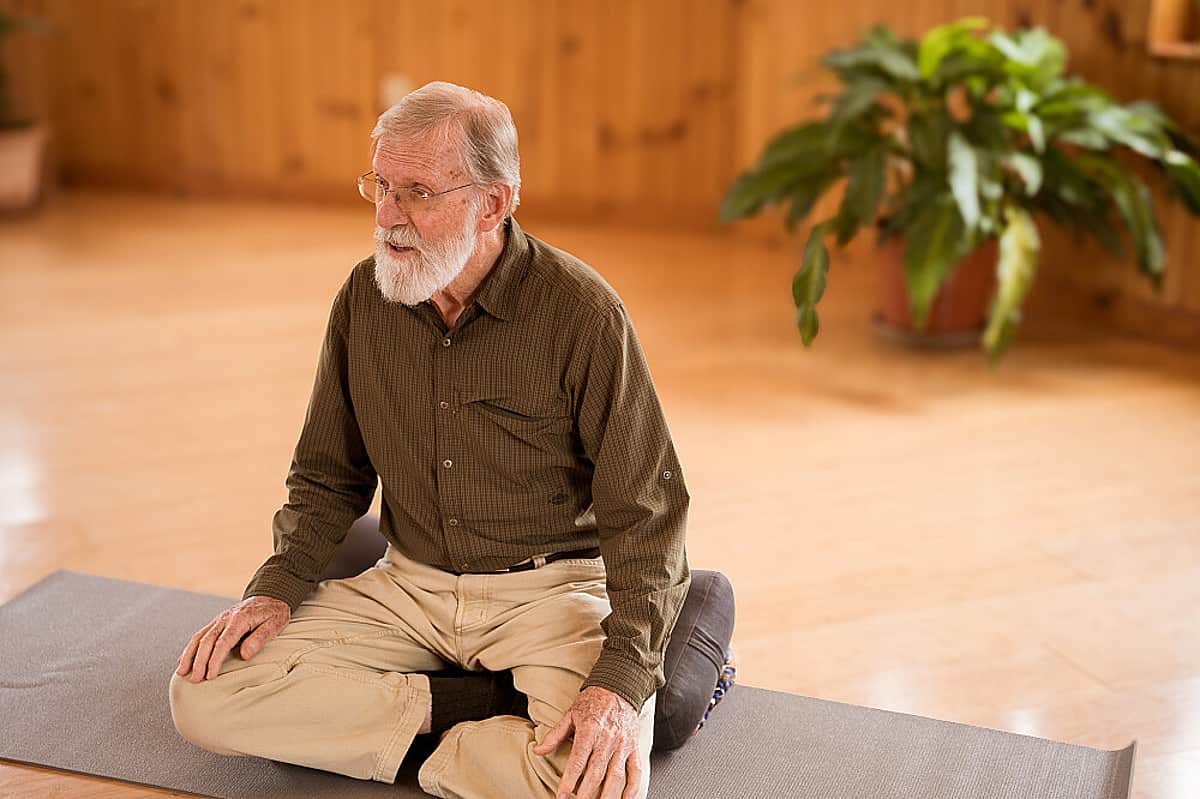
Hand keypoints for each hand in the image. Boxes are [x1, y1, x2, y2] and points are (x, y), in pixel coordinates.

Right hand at [175, 595, 290, 682]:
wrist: (270, 597)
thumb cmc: (274, 613)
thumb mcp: (275, 624)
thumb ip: (259, 638)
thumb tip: (244, 655)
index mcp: (240, 619)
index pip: (223, 642)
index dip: (215, 660)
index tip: (210, 675)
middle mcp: (226, 618)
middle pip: (207, 641)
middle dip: (199, 661)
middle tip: (195, 679)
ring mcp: (220, 619)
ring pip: (200, 637)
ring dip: (189, 655)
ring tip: (182, 672)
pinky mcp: (217, 622)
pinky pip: (201, 634)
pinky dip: (191, 647)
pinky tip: (184, 659)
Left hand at [532, 686, 642, 798]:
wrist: (619, 688)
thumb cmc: (594, 701)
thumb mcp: (571, 714)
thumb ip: (555, 735)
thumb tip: (538, 751)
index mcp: (590, 730)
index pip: (578, 760)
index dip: (569, 780)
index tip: (562, 795)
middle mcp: (607, 739)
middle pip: (596, 772)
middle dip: (586, 793)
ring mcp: (622, 745)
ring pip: (616, 775)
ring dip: (608, 795)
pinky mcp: (634, 747)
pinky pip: (636, 771)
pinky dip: (632, 788)